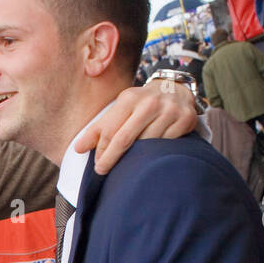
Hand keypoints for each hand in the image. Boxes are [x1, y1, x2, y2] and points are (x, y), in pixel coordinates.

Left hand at [74, 84, 197, 173]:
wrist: (176, 90)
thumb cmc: (141, 105)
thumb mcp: (120, 110)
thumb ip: (99, 128)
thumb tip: (78, 149)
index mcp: (130, 98)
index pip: (110, 130)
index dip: (102, 151)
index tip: (98, 166)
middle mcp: (150, 102)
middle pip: (125, 139)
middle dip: (111, 158)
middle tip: (103, 172)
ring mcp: (169, 110)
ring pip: (147, 145)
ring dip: (135, 158)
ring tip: (129, 164)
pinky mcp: (185, 119)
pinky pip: (166, 145)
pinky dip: (156, 153)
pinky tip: (151, 157)